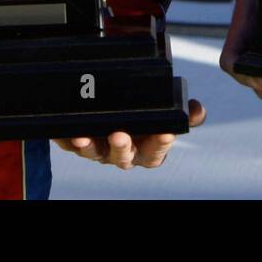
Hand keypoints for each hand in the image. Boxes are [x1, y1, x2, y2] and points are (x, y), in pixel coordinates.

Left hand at [53, 99, 206, 169]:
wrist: (113, 105)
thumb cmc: (143, 113)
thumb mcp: (165, 108)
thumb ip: (183, 109)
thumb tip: (197, 110)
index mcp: (147, 148)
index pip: (156, 151)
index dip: (161, 143)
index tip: (166, 132)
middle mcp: (123, 152)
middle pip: (123, 157)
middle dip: (121, 148)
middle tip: (120, 135)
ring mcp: (99, 148)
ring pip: (94, 152)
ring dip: (89, 146)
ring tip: (84, 136)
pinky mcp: (75, 141)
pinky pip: (68, 143)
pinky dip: (65, 138)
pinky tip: (63, 129)